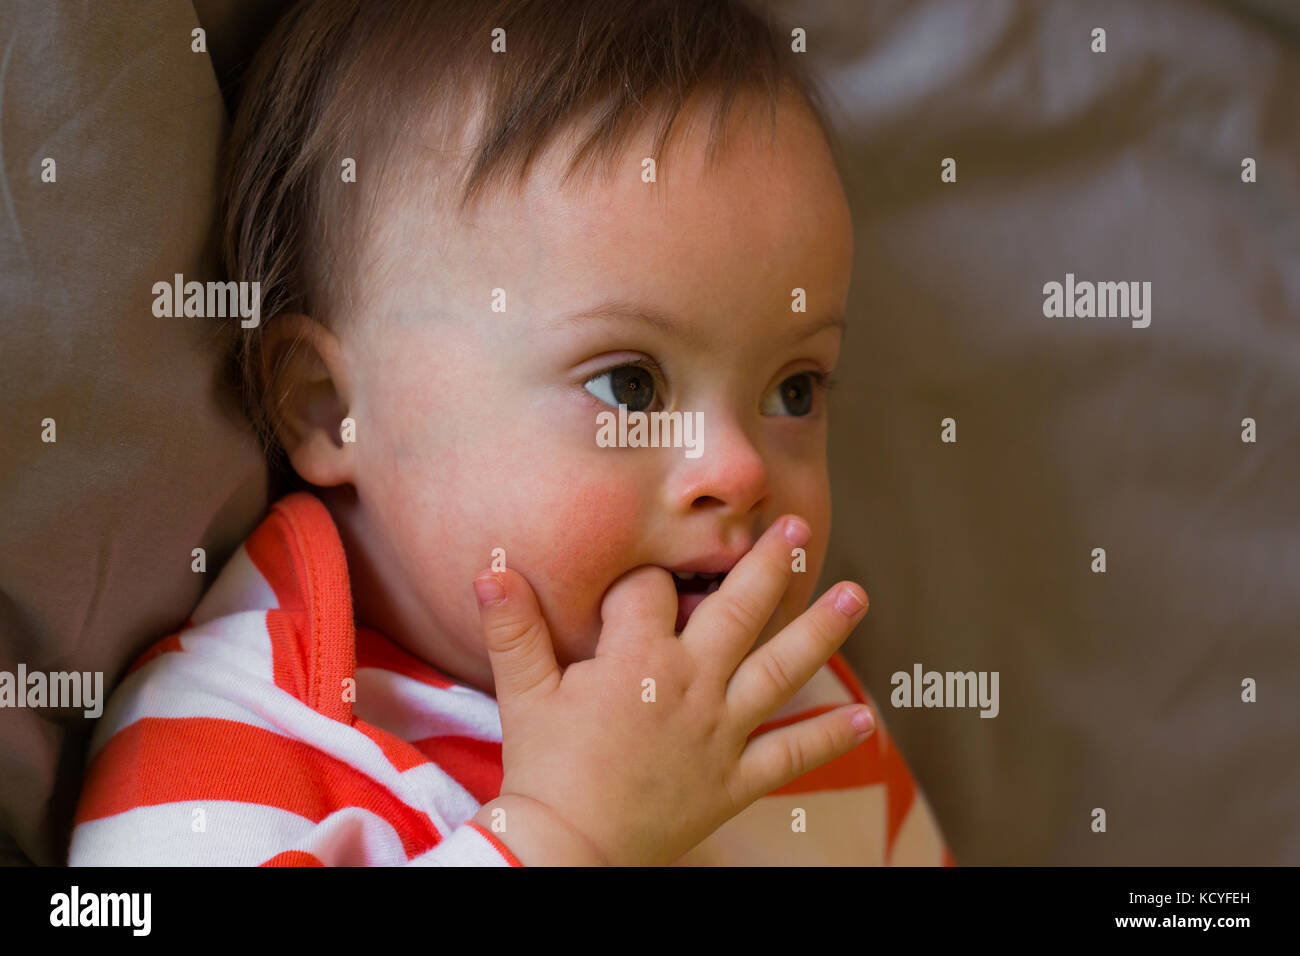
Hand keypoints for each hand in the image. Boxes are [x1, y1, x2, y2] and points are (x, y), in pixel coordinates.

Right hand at [471, 514, 872, 865]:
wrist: (567, 851)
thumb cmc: (544, 769)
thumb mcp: (522, 693)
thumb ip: (514, 629)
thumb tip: (490, 570)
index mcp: (638, 658)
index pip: (653, 591)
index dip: (642, 581)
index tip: (636, 587)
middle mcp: (691, 684)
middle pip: (738, 611)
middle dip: (768, 565)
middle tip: (798, 527)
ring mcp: (720, 732)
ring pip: (780, 670)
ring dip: (820, 630)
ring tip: (856, 595)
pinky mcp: (734, 780)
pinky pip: (789, 757)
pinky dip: (827, 739)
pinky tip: (863, 720)